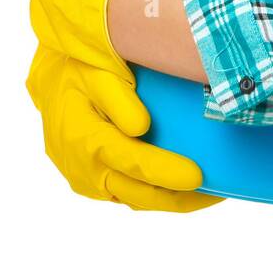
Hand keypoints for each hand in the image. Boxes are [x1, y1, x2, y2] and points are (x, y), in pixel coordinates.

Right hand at [25, 42, 223, 211]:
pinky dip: (159, 193)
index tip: (196, 175)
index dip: (164, 171)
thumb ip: (117, 98)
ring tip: (212, 191)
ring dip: (173, 200)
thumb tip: (141, 127)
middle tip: (218, 188)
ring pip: (137, 198)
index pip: (130, 161)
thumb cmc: (81, 72)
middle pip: (138, 193)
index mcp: (84, 138)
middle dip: (179, 197)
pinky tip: (188, 187)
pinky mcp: (96, 183)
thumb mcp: (97, 72)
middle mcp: (85, 168)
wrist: (54, 83)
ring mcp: (90, 180)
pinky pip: (131, 194)